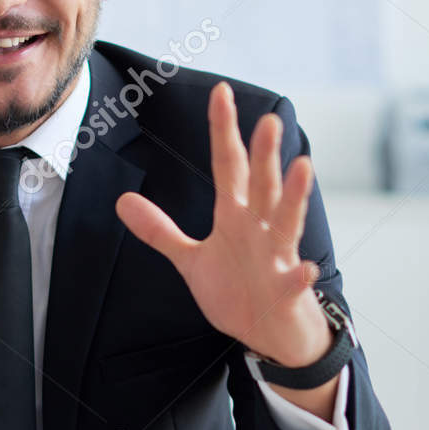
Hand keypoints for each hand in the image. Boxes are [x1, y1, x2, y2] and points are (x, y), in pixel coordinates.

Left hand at [116, 82, 332, 370]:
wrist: (271, 336)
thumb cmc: (239, 292)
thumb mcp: (192, 260)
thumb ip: (161, 231)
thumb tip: (123, 201)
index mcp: (236, 217)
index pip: (230, 166)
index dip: (223, 131)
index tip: (220, 93)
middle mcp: (260, 229)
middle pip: (262, 184)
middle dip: (264, 153)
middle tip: (267, 119)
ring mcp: (277, 258)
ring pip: (286, 222)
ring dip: (293, 196)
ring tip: (303, 166)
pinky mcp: (287, 291)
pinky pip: (295, 281)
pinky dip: (300, 275)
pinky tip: (305, 269)